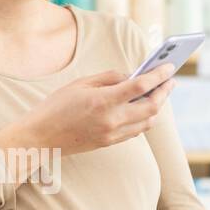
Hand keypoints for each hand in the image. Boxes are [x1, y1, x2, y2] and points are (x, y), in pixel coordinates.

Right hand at [0, 63, 175, 159]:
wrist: (40, 137)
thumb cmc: (56, 106)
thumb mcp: (80, 83)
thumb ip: (108, 78)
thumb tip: (131, 76)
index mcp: (103, 101)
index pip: (141, 86)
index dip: (159, 75)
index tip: (169, 67)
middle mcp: (111, 120)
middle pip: (152, 107)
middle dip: (164, 92)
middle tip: (169, 81)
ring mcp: (112, 134)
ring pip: (147, 121)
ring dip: (156, 107)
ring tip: (158, 93)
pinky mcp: (109, 143)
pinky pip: (136, 130)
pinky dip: (144, 118)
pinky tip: (143, 108)